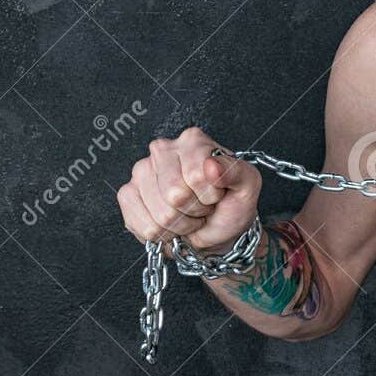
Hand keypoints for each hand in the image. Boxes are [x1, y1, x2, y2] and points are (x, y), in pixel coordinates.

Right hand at [117, 127, 261, 256]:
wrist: (217, 231)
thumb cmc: (230, 205)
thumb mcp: (247, 187)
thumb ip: (237, 172)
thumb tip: (211, 165)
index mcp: (193, 141)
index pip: (196, 176)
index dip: (210, 195)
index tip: (216, 195)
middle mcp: (163, 150)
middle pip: (175, 195)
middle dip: (194, 210)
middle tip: (202, 207)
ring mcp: (141, 171)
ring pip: (160, 213)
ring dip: (180, 224)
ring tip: (188, 214)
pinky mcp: (128, 194)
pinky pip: (144, 225)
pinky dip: (162, 233)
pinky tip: (171, 222)